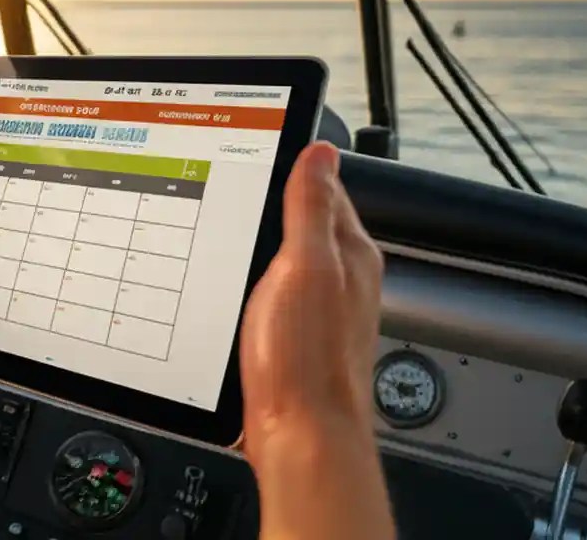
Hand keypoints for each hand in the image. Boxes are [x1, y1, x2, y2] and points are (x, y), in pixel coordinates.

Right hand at [238, 142, 394, 538]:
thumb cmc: (305, 360)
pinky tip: (239, 286)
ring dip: (266, 244)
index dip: (292, 169)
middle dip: (276, 206)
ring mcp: (323, 308)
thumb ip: (311, 208)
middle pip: (308, 222)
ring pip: (292, 257)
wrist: (300, 434)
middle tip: (238, 192)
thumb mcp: (304, 267)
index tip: (259, 154)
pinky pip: (281, 290)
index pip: (326, 188)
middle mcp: (344, 278)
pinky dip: (258, 280)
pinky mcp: (300, 334)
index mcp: (351, 252)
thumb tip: (320, 152)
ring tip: (236, 231)